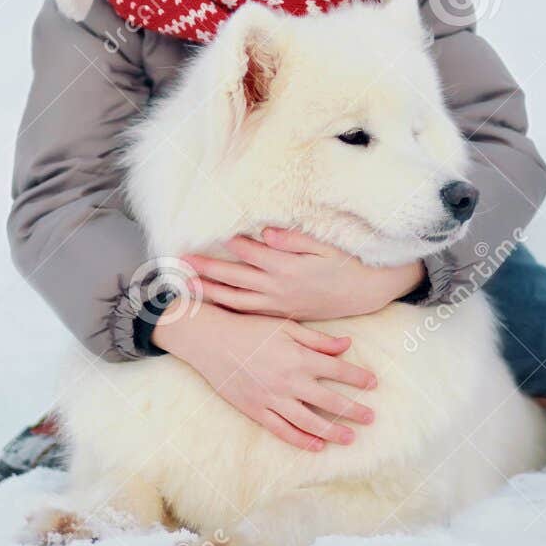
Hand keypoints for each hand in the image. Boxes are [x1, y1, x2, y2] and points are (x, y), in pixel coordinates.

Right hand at [150, 300, 377, 450]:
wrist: (211, 340)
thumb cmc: (249, 328)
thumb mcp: (286, 326)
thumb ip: (317, 340)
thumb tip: (347, 345)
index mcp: (299, 357)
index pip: (339, 371)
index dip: (359, 378)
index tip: (374, 384)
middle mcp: (290, 381)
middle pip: (330, 401)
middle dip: (354, 411)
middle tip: (371, 418)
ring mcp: (273, 399)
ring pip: (310, 422)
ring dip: (333, 432)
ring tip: (350, 438)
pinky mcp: (256, 411)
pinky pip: (283, 431)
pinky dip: (302, 441)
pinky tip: (317, 447)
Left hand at [181, 227, 426, 321]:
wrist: (367, 292)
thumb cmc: (347, 264)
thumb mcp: (324, 247)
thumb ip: (293, 240)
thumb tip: (264, 231)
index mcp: (287, 269)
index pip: (249, 254)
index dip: (225, 246)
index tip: (201, 238)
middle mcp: (278, 289)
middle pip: (234, 279)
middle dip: (205, 270)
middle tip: (178, 262)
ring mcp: (278, 305)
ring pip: (236, 299)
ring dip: (208, 292)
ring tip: (185, 285)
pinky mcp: (282, 314)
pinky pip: (249, 313)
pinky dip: (228, 308)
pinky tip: (212, 305)